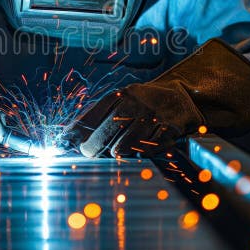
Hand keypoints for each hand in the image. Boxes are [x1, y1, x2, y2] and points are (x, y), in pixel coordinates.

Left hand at [63, 39, 249, 157]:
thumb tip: (68, 138)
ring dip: (115, 154)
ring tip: (112, 155)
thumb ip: (100, 117)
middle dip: (92, 148)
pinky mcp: (171, 129)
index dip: (75, 132)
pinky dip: (140, 155)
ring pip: (125, 145)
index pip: (92, 115)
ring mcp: (155, 116)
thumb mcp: (124, 101)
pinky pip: (149, 148)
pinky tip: (135, 154)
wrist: (187, 94)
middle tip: (87, 155)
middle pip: (105, 133)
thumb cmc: (146, 102)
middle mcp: (136, 103)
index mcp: (122, 94)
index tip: (61, 144)